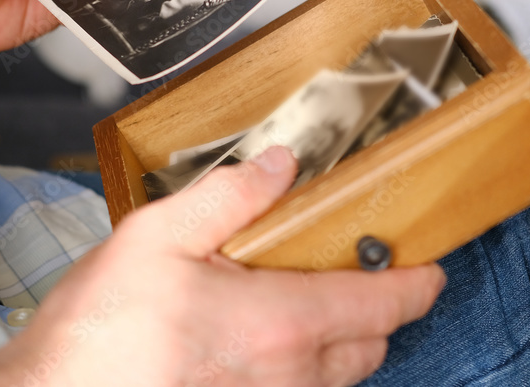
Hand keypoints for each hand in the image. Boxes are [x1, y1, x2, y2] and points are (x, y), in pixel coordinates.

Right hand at [0, 148, 444, 386]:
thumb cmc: (99, 331)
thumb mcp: (158, 236)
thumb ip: (229, 195)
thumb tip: (280, 163)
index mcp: (281, 324)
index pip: (382, 306)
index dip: (417, 284)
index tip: (431, 268)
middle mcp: (288, 377)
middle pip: (370, 346)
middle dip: (382, 311)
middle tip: (364, 273)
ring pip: (338, 379)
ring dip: (344, 342)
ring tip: (313, 303)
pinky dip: (306, 370)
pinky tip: (268, 344)